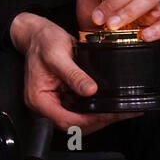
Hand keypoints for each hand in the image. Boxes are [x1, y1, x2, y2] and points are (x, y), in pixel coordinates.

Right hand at [10, 12, 138, 134]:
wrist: (37, 34)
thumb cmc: (42, 42)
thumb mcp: (57, 55)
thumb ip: (73, 74)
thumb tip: (91, 90)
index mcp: (38, 99)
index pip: (66, 120)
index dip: (90, 120)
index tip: (108, 113)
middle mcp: (44, 106)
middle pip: (75, 125)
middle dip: (99, 121)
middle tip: (121, 112)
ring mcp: (54, 103)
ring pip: (80, 121)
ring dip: (100, 117)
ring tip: (120, 110)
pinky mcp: (63, 99)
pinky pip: (81, 110)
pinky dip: (96, 109)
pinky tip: (109, 103)